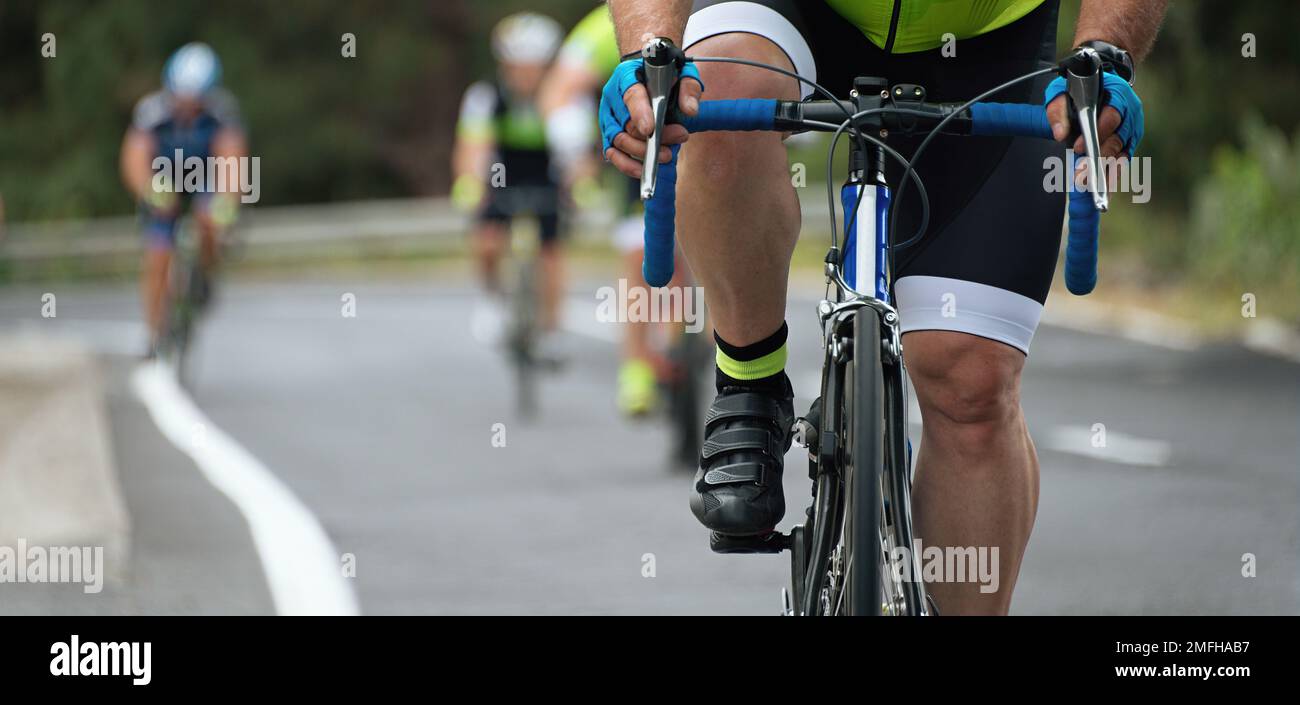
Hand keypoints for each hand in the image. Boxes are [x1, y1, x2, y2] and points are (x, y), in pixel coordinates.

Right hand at [599, 58, 703, 178]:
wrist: (649, 75)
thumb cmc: (665, 74)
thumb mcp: (683, 73)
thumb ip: (688, 88)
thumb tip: (690, 110)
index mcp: (627, 76)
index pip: (631, 96)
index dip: (639, 113)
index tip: (651, 129)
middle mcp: (612, 96)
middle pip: (627, 123)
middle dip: (654, 137)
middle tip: (680, 136)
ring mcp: (608, 117)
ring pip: (619, 141)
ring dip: (642, 152)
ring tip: (667, 154)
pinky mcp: (609, 134)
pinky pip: (613, 154)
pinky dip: (627, 165)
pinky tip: (643, 170)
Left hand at [1045, 71, 1143, 187]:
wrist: (1102, 85)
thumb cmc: (1080, 89)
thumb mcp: (1063, 91)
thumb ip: (1058, 109)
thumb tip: (1059, 134)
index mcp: (1118, 95)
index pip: (1111, 116)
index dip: (1097, 132)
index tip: (1078, 147)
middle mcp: (1130, 114)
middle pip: (1117, 139)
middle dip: (1098, 158)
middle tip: (1081, 175)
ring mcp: (1131, 130)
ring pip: (1121, 153)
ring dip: (1105, 171)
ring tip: (1090, 186)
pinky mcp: (1129, 143)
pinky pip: (1123, 161)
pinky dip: (1113, 174)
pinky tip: (1104, 187)